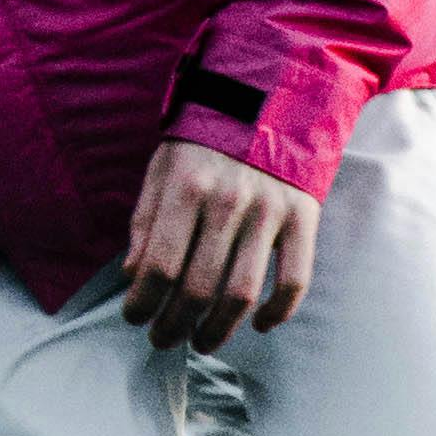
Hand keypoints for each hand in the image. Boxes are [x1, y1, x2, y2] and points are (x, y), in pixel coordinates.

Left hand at [120, 142, 318, 352]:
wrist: (270, 94)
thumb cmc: (205, 138)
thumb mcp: (163, 166)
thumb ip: (145, 219)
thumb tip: (132, 275)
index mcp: (187, 186)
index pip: (159, 265)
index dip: (142, 303)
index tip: (134, 318)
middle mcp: (228, 201)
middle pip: (198, 288)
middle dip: (174, 325)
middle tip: (164, 339)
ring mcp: (269, 211)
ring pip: (242, 294)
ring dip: (218, 330)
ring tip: (201, 342)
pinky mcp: (303, 216)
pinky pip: (295, 279)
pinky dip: (279, 311)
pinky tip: (261, 325)